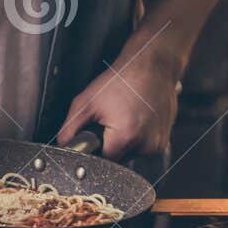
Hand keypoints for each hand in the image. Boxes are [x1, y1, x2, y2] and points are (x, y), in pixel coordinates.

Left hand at [57, 32, 185, 160]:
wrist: (152, 67)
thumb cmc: (121, 80)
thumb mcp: (86, 102)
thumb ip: (70, 128)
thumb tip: (62, 145)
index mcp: (126, 137)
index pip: (103, 160)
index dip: (94, 149)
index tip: (92, 136)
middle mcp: (146, 145)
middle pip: (118, 159)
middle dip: (108, 144)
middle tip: (107, 121)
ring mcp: (158, 143)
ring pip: (131, 154)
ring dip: (123, 142)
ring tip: (122, 117)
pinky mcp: (165, 140)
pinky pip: (144, 147)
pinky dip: (136, 137)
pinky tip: (133, 119)